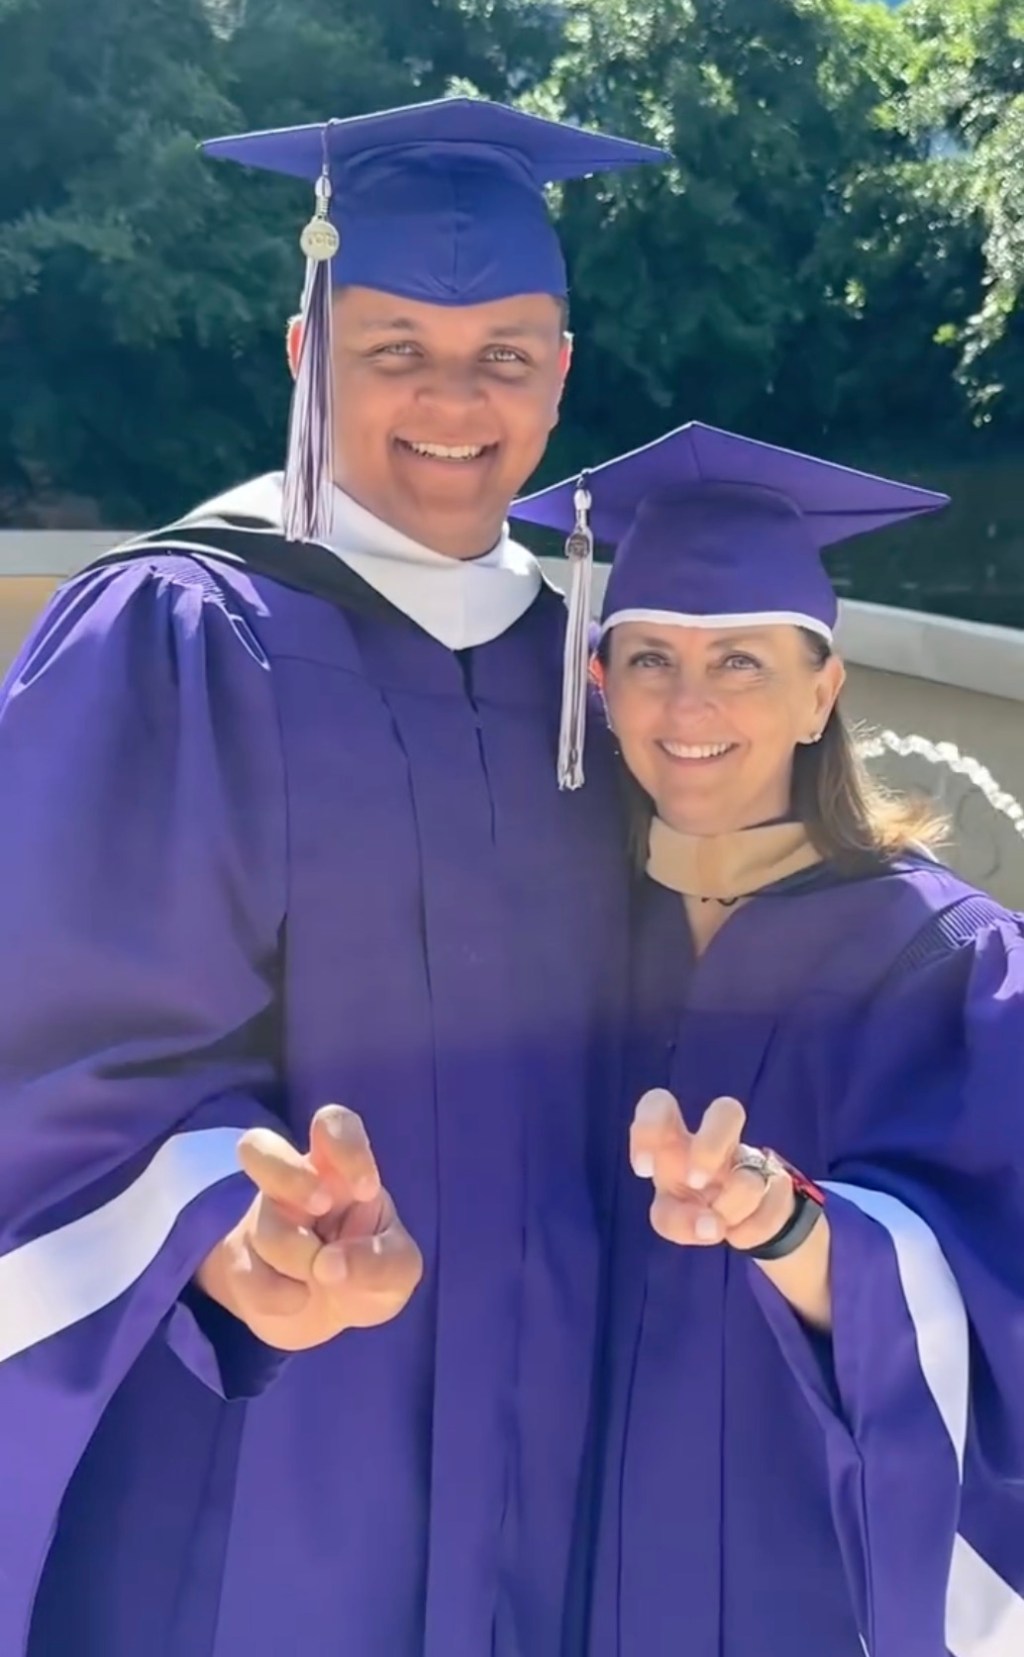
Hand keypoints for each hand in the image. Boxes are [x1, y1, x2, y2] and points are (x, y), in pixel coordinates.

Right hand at [195, 1105, 422, 1350]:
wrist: (323, 1319)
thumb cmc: (366, 1271)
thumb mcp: (398, 1270)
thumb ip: (385, 1263)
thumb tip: (331, 1265)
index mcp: (338, 1170)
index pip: (333, 1125)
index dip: (345, 1145)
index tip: (365, 1190)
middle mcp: (292, 1185)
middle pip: (259, 1145)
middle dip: (289, 1176)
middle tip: (322, 1205)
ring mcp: (261, 1222)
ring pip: (264, 1226)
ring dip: (300, 1259)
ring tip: (320, 1275)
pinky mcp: (239, 1264)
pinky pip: (247, 1275)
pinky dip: (279, 1296)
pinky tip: (298, 1301)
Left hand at [629, 1088, 794, 1250]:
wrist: (740, 1220)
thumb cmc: (692, 1206)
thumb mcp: (671, 1218)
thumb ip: (675, 1222)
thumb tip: (710, 1226)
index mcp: (678, 1141)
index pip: (660, 1103)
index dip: (648, 1127)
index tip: (642, 1168)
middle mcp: (716, 1141)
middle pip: (727, 1110)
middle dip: (711, 1148)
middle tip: (694, 1183)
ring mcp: (751, 1160)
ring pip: (749, 1178)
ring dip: (730, 1211)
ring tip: (718, 1223)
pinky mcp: (778, 1183)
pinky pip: (774, 1205)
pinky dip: (753, 1229)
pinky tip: (740, 1232)